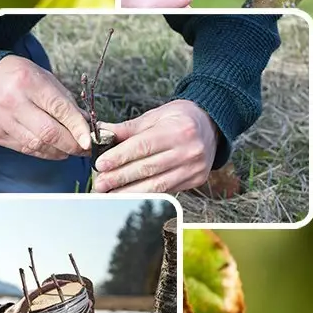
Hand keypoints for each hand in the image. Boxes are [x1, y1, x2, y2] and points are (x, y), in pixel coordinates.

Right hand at [0, 55, 93, 159]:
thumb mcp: (48, 80)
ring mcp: (1, 119)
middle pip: (48, 133)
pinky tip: (53, 149)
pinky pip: (25, 149)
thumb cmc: (23, 76)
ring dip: (59, 151)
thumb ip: (67, 103)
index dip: (78, 128)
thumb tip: (87, 127)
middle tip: (85, 149)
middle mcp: (12, 101)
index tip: (90, 141)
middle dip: (71, 145)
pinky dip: (43, 152)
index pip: (59, 109)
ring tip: (70, 149)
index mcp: (28, 82)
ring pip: (37, 145)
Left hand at [92, 100, 217, 193]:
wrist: (212, 125)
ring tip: (110, 194)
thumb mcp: (156, 115)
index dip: (120, 157)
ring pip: (157, 184)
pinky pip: (167, 189)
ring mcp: (194, 167)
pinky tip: (129, 196)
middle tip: (100, 183)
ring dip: (130, 192)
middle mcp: (189, 150)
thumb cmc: (180, 118)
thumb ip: (128, 128)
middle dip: (120, 177)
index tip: (101, 164)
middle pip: (148, 168)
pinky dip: (146, 194)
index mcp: (178, 130)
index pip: (143, 146)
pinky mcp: (196, 180)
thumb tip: (101, 133)